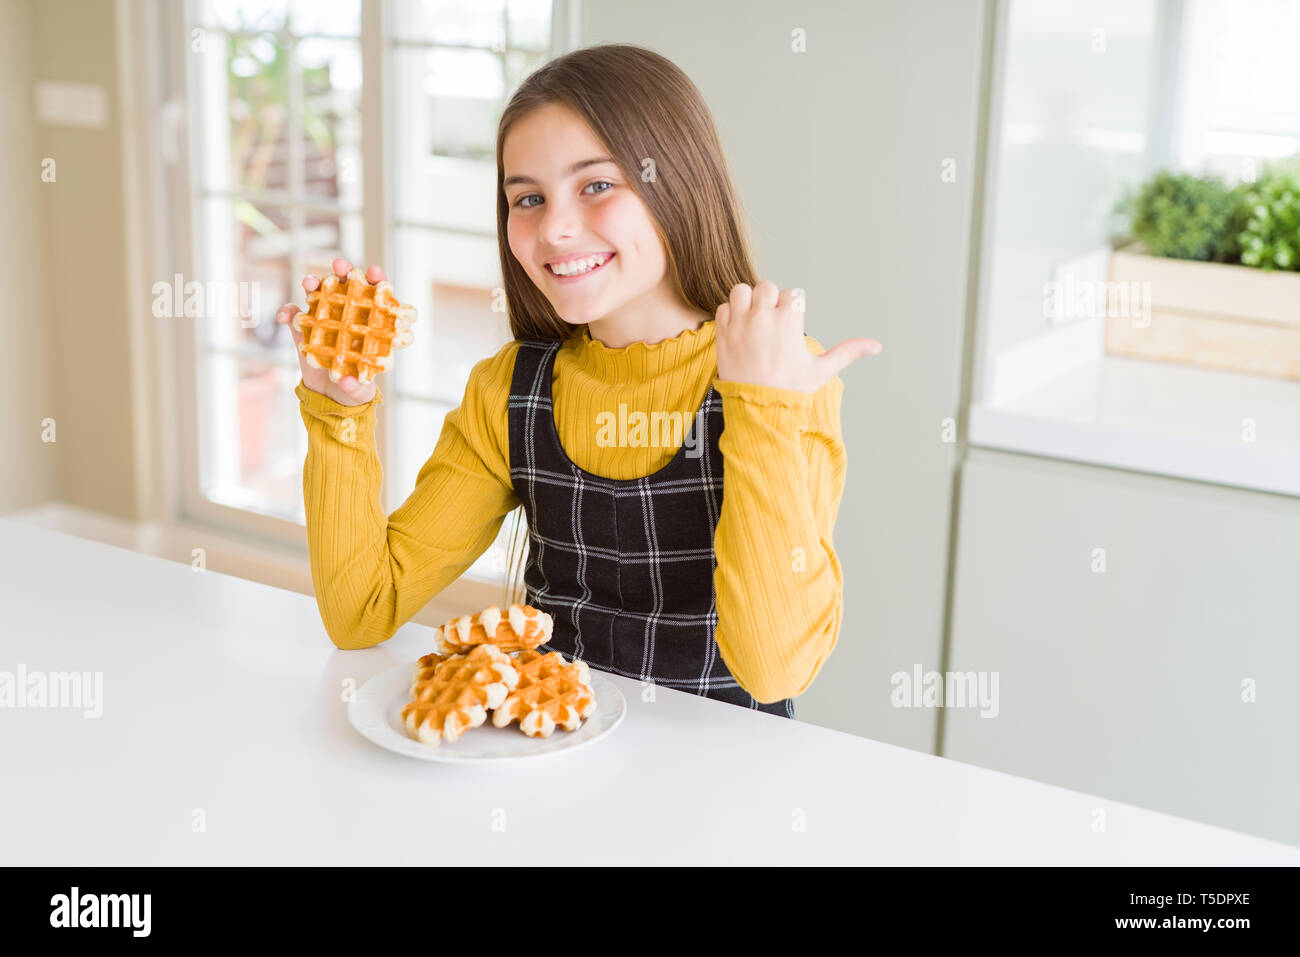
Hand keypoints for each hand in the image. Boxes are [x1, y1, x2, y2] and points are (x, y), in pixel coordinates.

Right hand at [277, 258, 391, 406]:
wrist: (329, 399)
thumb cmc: (355, 390)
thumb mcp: (359, 392)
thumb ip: (355, 387)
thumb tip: (347, 382)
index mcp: (369, 327)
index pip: (377, 299)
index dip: (377, 282)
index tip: (374, 272)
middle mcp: (348, 318)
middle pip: (347, 287)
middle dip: (344, 272)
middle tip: (339, 264)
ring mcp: (324, 321)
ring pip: (319, 294)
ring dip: (313, 283)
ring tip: (309, 282)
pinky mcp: (303, 330)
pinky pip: (293, 315)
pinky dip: (287, 312)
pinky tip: (282, 316)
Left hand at [714, 281, 881, 393]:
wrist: (758, 408)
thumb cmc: (790, 389)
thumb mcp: (821, 370)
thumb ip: (848, 352)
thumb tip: (877, 346)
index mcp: (788, 323)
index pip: (793, 294)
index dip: (793, 308)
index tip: (791, 326)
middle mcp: (763, 318)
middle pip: (767, 286)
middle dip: (771, 300)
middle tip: (772, 323)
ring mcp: (740, 324)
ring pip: (742, 290)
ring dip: (748, 300)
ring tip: (754, 320)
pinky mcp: (722, 332)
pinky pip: (724, 307)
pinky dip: (730, 314)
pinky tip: (740, 330)